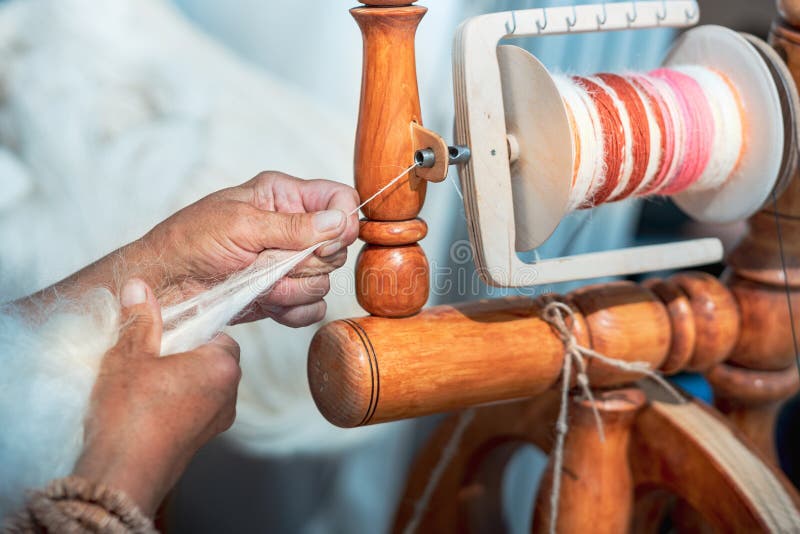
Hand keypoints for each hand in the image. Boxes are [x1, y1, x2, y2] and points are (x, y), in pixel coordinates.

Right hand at [73, 279, 241, 514]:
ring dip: (178, 379)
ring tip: (144, 380)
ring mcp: (218, 421)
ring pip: (203, 385)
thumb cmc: (130, 412)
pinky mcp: (201, 440)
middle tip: (150, 354)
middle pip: (212, 359)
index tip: (164, 331)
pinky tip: (145, 404)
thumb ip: (141, 319)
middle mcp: (229, 394)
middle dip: (184, 353)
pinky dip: (175, 402)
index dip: (191, 329)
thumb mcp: (131, 354)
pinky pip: (194, 409)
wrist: (123, 473)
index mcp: (223, 366)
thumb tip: (140, 287)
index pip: (219, 333)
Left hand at [143, 171, 359, 326]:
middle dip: (306, 261)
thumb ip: (293, 226)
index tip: (326, 240)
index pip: (338, 199)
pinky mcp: (285, 297)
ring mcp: (289, 265)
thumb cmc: (189, 241)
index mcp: (284, 197)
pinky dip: (294, 311)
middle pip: (337, 248)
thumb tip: (338, 220)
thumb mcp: (240, 224)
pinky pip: (313, 308)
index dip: (342, 220)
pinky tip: (269, 303)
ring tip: (257, 282)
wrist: (164, 286)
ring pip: (325, 281)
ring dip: (292, 288)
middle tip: (270, 260)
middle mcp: (293, 229)